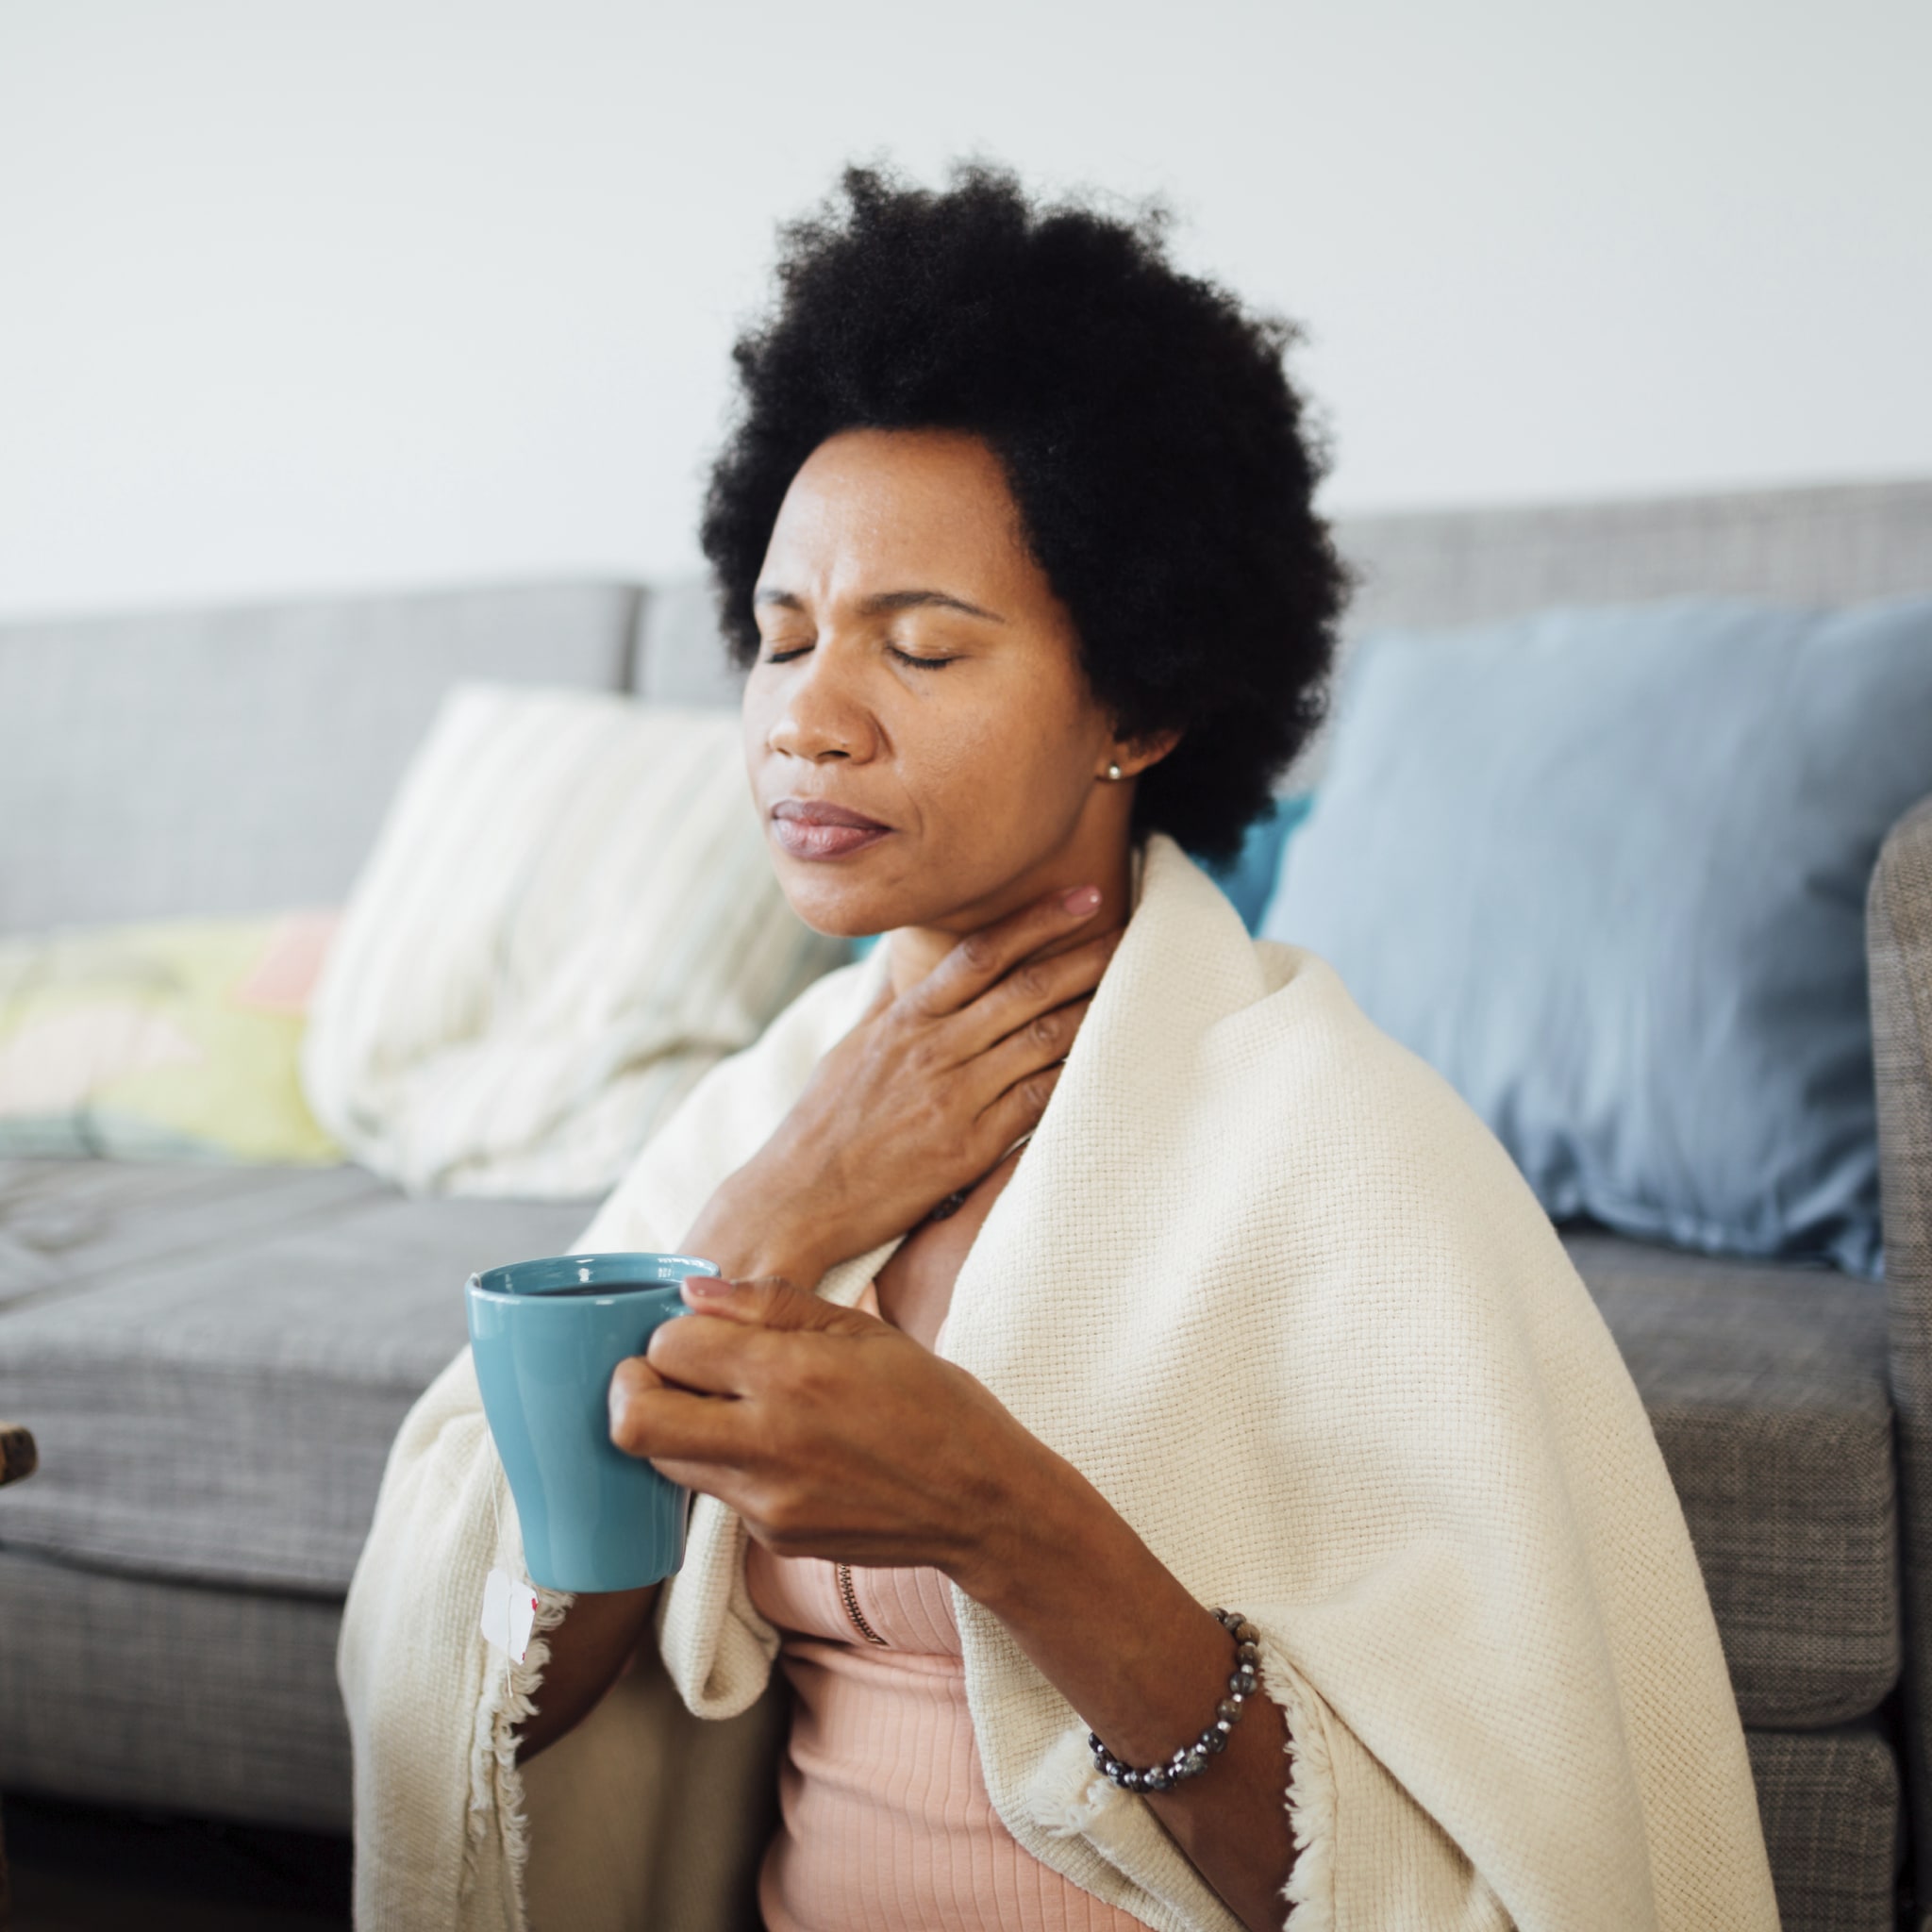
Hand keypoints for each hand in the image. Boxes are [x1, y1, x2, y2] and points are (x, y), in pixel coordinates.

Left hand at [607, 1280, 1298, 1928]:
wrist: (984, 1501)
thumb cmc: (932, 1400)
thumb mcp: (861, 1329)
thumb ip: (768, 1305)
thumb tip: (690, 1292)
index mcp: (792, 1375)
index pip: (669, 1347)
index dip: (668, 1332)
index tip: (694, 1331)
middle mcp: (768, 1443)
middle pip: (634, 1421)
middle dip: (631, 1388)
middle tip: (662, 1373)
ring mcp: (766, 1501)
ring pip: (662, 1463)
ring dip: (671, 1427)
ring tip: (719, 1405)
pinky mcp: (772, 1537)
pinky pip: (715, 1493)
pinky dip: (722, 1463)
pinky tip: (774, 1446)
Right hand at [687, 885, 1119, 1286]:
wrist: (798, 1197)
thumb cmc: (823, 1123)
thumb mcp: (851, 1048)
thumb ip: (890, 1004)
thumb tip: (907, 962)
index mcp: (905, 1019)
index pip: (980, 952)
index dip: (1037, 920)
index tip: (1082, 895)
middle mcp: (933, 1049)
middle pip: (1025, 989)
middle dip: (1084, 956)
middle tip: (1131, 931)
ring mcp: (954, 1096)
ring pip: (1042, 1041)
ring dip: (1094, 1010)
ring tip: (1138, 987)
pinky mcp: (969, 1146)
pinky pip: (1038, 1102)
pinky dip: (1076, 1078)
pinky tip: (1110, 1061)